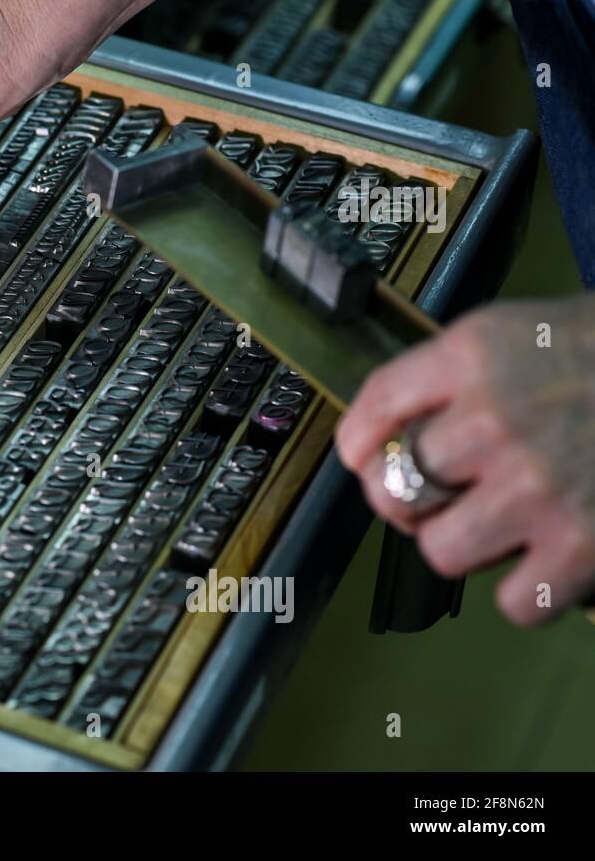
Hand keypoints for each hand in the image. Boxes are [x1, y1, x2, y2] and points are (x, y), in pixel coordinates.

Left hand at [335, 295, 594, 625]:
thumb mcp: (522, 329)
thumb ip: (453, 374)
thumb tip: (390, 430)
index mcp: (472, 356)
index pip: (372, 410)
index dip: (358, 446)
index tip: (364, 459)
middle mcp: (493, 420)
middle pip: (393, 490)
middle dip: (410, 500)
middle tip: (441, 498)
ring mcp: (537, 487)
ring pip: (441, 552)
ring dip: (466, 546)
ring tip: (502, 526)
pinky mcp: (584, 545)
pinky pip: (515, 602)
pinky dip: (529, 593)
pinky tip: (549, 561)